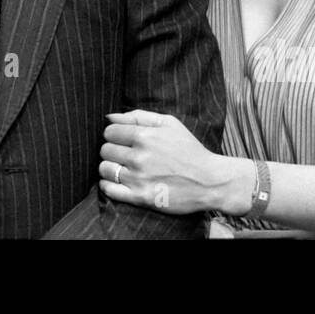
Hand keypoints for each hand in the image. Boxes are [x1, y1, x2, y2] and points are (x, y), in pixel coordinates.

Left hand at [98, 110, 218, 214]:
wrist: (210, 181)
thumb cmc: (189, 150)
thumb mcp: (169, 123)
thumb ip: (138, 116)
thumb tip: (109, 117)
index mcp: (145, 135)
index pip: (110, 132)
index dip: (114, 135)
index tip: (122, 140)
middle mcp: (139, 156)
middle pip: (105, 150)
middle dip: (112, 151)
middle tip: (124, 155)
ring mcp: (139, 178)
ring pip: (104, 169)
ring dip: (109, 168)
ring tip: (121, 169)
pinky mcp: (141, 198)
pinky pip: (109, 190)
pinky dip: (107, 185)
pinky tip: (118, 182)